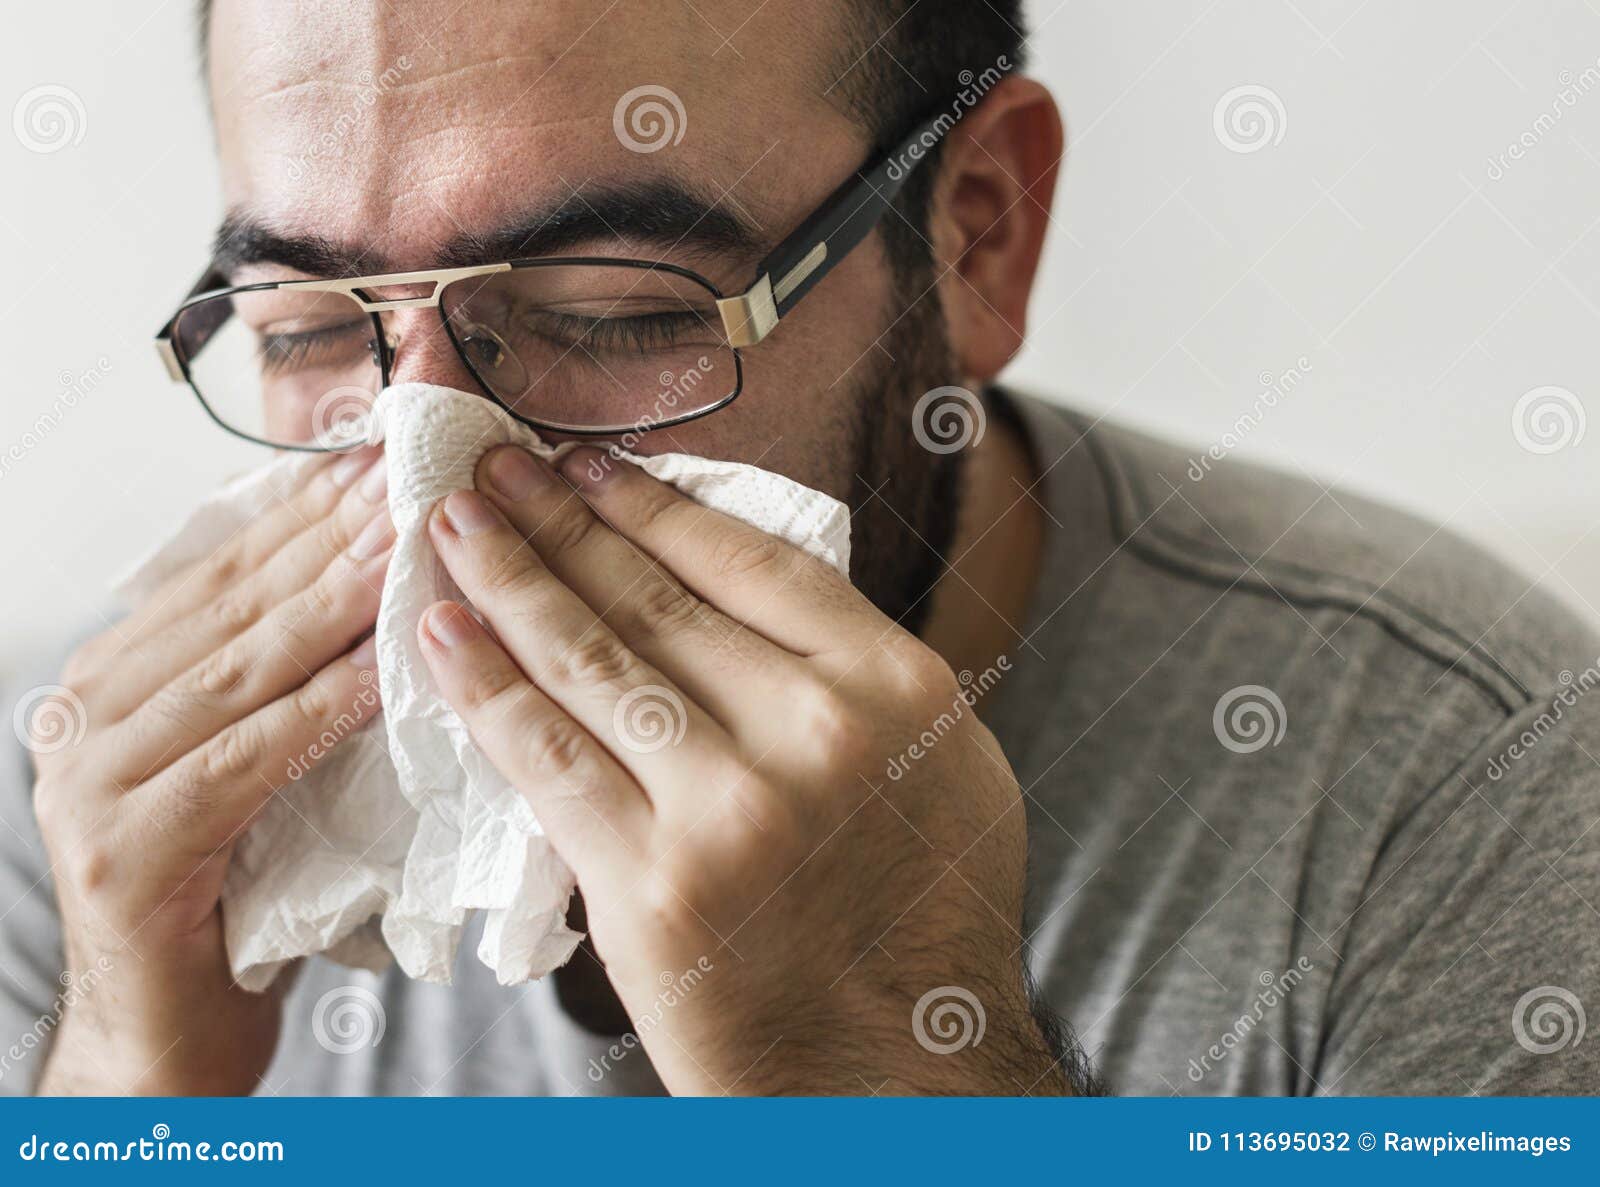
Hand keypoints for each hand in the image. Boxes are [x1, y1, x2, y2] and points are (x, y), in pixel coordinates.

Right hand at [32, 449, 391, 1094]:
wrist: (163, 1041)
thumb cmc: (230, 893)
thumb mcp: (253, 762)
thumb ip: (282, 679)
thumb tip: (377, 579)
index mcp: (117, 675)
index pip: (226, 567)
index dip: (309, 505)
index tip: (385, 452)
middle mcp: (88, 709)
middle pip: (234, 600)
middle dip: (331, 531)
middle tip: (412, 473)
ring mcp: (92, 778)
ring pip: (238, 665)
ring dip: (333, 599)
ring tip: (411, 542)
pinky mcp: (124, 849)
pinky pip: (243, 758)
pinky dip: (318, 709)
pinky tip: (380, 669)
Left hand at [419, 444, 1066, 1094]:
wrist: (896, 1079)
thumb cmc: (924, 925)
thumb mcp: (943, 770)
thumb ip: (861, 675)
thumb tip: (752, 586)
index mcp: (896, 690)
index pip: (752, 561)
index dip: (656, 503)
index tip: (590, 464)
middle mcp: (817, 734)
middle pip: (659, 598)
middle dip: (562, 520)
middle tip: (495, 464)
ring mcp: (731, 810)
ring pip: (595, 662)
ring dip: (511, 579)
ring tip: (454, 522)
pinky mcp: (652, 885)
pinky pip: (550, 759)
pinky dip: (487, 689)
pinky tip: (443, 634)